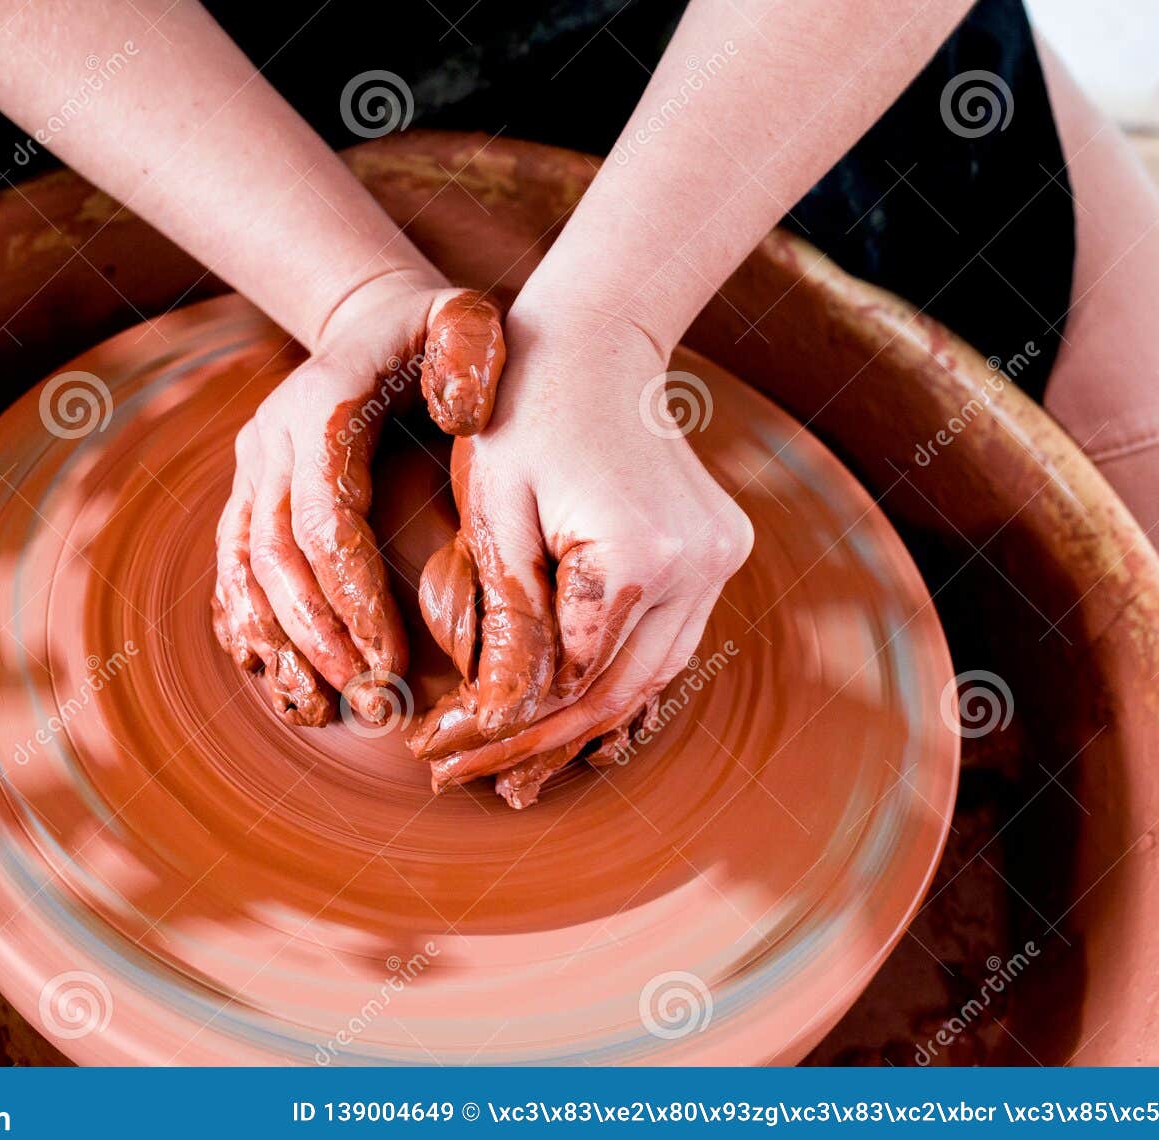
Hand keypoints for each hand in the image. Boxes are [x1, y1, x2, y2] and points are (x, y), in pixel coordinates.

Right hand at [212, 279, 504, 724]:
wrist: (373, 320)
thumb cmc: (437, 336)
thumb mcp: (466, 320)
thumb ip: (468, 351)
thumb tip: (459, 412)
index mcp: (320, 406)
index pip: (323, 518)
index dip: (351, 594)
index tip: (391, 657)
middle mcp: (269, 441)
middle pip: (272, 557)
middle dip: (316, 635)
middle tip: (365, 696)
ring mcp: (251, 471)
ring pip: (240, 573)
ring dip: (277, 645)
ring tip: (322, 707)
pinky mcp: (248, 497)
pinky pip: (232, 574)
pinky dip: (250, 630)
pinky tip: (282, 683)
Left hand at [408, 301, 753, 803]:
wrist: (597, 338)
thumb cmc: (525, 411)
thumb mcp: (493, 515)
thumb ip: (506, 621)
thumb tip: (499, 719)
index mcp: (636, 553)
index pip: (563, 676)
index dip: (499, 728)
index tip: (437, 754)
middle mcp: (698, 566)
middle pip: (614, 691)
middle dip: (537, 745)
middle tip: (470, 781)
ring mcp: (721, 561)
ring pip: (651, 679)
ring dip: (582, 729)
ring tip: (516, 777)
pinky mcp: (722, 554)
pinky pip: (668, 644)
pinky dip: (619, 683)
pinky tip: (572, 722)